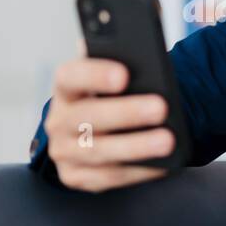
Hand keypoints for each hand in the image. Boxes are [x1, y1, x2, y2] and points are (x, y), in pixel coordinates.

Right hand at [42, 55, 175, 192]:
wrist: (93, 132)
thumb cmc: (107, 99)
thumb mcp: (108, 78)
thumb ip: (117, 61)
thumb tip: (134, 47)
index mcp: (65, 89)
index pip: (69, 77)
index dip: (94, 75)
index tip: (124, 75)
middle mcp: (58, 121)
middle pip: (87, 116)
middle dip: (126, 113)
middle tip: (160, 108)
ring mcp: (64, 151)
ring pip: (98, 151)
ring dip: (135, 146)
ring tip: (167, 140)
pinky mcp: (75, 177)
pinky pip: (108, 177)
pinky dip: (137, 171)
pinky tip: (162, 164)